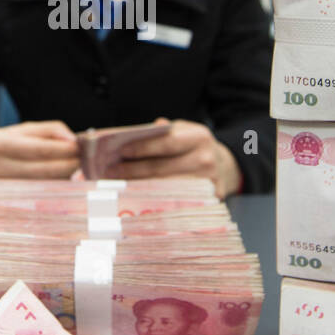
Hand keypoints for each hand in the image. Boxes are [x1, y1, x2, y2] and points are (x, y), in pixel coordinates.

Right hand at [0, 120, 79, 197]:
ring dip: (66, 179)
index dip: (66, 150)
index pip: (41, 150)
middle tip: (87, 161)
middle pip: (45, 172)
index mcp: (1, 145)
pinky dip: (54, 190)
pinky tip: (64, 183)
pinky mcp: (6, 203)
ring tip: (78, 170)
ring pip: (44, 187)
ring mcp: (2, 189)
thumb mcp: (18, 130)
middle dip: (71, 166)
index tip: (83, 149)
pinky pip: (38, 197)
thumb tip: (73, 140)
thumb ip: (48, 130)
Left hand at [106, 117, 242, 198]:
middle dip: (133, 170)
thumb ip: (162, 132)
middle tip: (109, 172)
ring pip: (165, 187)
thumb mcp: (184, 132)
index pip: (166, 143)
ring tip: (116, 185)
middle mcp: (206, 159)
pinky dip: (154, 200)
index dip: (142, 148)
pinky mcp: (208, 202)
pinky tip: (136, 198)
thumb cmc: (194, 148)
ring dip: (138, 187)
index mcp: (199, 137)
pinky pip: (174, 202)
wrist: (225, 166)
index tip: (120, 151)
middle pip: (162, 168)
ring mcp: (209, 183)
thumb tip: (136, 133)